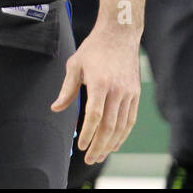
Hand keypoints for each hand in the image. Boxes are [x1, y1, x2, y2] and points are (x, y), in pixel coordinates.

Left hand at [50, 0, 142, 164]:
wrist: (120, 33)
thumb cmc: (95, 48)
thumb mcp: (75, 65)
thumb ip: (67, 89)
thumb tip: (56, 108)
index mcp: (100, 83)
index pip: (95, 116)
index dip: (88, 134)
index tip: (81, 146)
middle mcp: (117, 90)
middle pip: (109, 126)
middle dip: (99, 146)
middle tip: (90, 159)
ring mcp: (129, 92)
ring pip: (122, 126)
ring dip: (111, 144)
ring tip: (100, 155)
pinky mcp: (135, 92)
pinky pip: (130, 119)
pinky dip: (123, 134)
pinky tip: (115, 143)